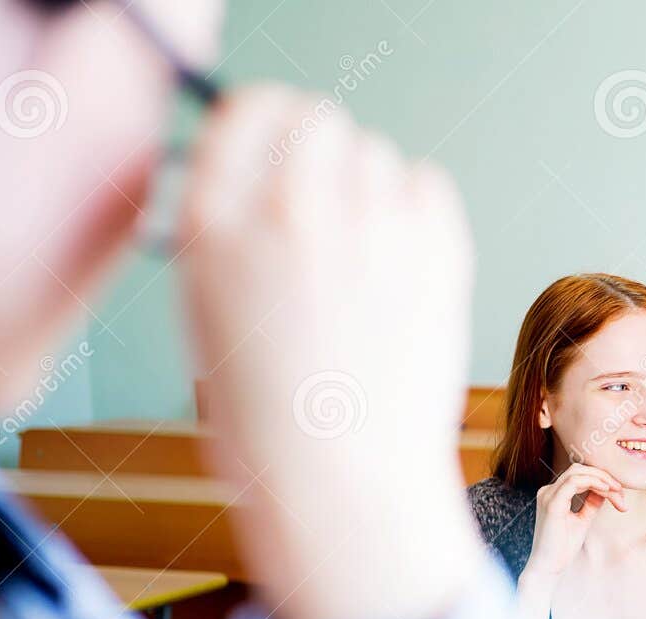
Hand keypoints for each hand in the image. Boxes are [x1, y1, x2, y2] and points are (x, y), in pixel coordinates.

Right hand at [180, 85, 481, 618]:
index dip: (271, 125)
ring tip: (365, 262)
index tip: (283, 144)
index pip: (249, 110)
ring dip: (372, 189)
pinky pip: (430, 185)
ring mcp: (368, 229)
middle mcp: (289, 211)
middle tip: (330, 212)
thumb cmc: (272, 416)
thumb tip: (266, 173)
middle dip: (324, 155)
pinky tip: (404, 266)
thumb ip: (233, 230)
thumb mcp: (210, 310)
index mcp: (214, 225)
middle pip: (321, 120)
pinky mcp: (435, 254)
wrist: (342, 481)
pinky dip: (421, 211)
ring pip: (377, 154)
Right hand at [526, 463, 626, 578]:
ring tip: (617, 491)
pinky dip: (593, 482)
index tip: (619, 493)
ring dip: (601, 479)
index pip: (579, 475)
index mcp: (553, 495)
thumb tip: (605, 490)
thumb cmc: (563, 547)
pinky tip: (607, 490)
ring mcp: (548, 496)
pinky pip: (573, 482)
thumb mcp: (583, 520)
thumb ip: (591, 503)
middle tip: (621, 490)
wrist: (549, 567)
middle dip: (603, 476)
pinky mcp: (552, 504)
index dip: (601, 479)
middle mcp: (548, 491)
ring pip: (577, 472)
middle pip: (579, 469)